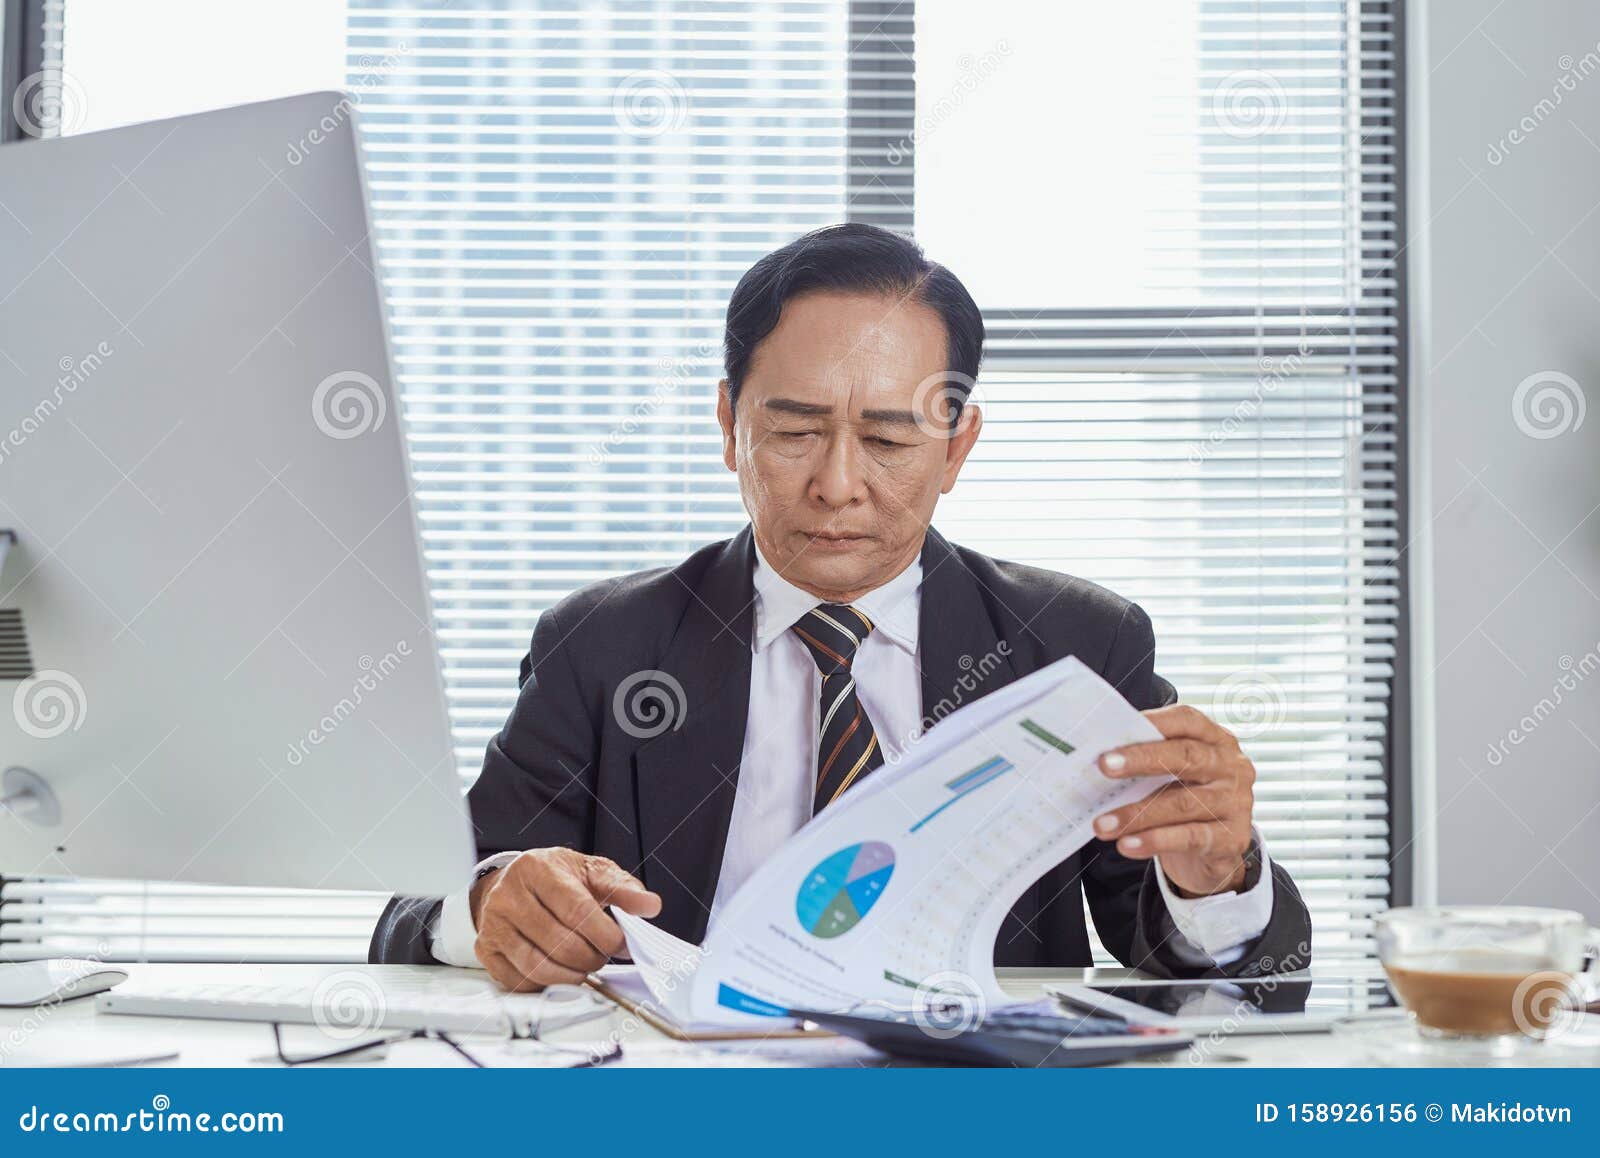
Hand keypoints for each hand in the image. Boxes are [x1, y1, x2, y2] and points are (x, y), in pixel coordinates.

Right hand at [471, 848, 661, 990]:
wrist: (514, 881)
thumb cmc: (556, 878)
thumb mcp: (591, 872)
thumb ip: (623, 889)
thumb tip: (651, 906)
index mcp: (537, 869)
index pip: (576, 910)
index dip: (604, 934)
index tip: (621, 944)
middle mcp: (508, 895)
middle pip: (559, 942)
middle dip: (591, 957)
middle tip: (603, 955)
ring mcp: (493, 924)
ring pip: (538, 966)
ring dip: (571, 975)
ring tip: (585, 965)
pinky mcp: (486, 950)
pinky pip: (520, 980)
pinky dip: (546, 983)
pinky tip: (560, 970)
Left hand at [1092, 704, 1255, 896]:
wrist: (1214, 851)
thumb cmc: (1183, 798)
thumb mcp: (1171, 774)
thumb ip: (1147, 761)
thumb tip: (1100, 758)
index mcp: (1215, 740)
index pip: (1188, 720)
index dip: (1155, 722)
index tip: (1116, 728)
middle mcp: (1231, 766)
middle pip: (1186, 756)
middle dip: (1141, 759)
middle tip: (1104, 766)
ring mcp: (1235, 802)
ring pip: (1183, 803)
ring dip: (1137, 813)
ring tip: (1103, 824)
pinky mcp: (1233, 837)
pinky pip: (1190, 838)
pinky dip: (1155, 841)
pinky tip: (1128, 845)